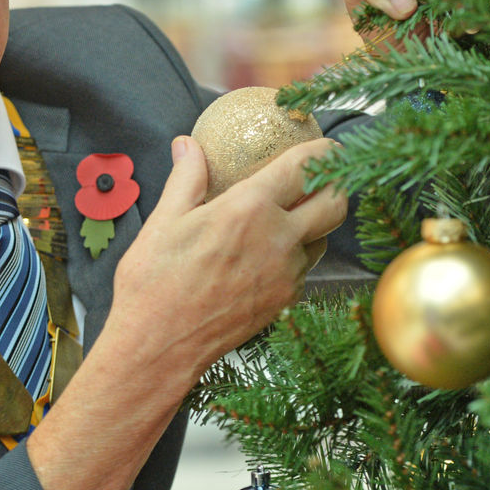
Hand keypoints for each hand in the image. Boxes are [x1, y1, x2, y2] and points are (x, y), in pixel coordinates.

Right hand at [27, 137, 344, 489]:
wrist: (158, 347)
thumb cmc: (153, 282)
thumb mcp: (164, 220)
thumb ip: (186, 177)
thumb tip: (188, 144)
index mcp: (249, 208)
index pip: (304, 166)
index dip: (321, 150)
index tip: (324, 142)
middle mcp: (277, 239)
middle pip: (333, 202)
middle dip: (336, 183)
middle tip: (323, 175)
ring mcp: (285, 274)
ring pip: (322, 238)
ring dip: (317, 221)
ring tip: (296, 212)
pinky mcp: (284, 301)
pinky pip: (304, 268)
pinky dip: (297, 253)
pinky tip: (271, 250)